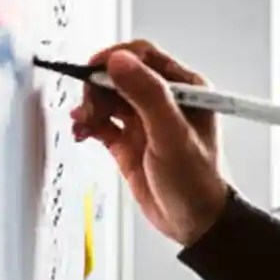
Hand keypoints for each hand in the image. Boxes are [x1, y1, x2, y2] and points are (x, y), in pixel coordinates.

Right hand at [70, 41, 227, 245]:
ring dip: (90, 106)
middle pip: (120, 76)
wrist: (195, 223)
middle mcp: (165, 100)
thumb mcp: (172, 134)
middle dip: (98, 87)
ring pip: (107, 98)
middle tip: (90, 107)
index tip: (94, 71)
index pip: (144, 56)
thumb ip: (147, 95)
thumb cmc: (197, 181)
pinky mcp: (129, 142)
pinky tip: (81, 132)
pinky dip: (87, 124)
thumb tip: (119, 61)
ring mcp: (145, 121)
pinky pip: (101, 122)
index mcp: (186, 89)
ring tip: (83, 123)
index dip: (116, 59)